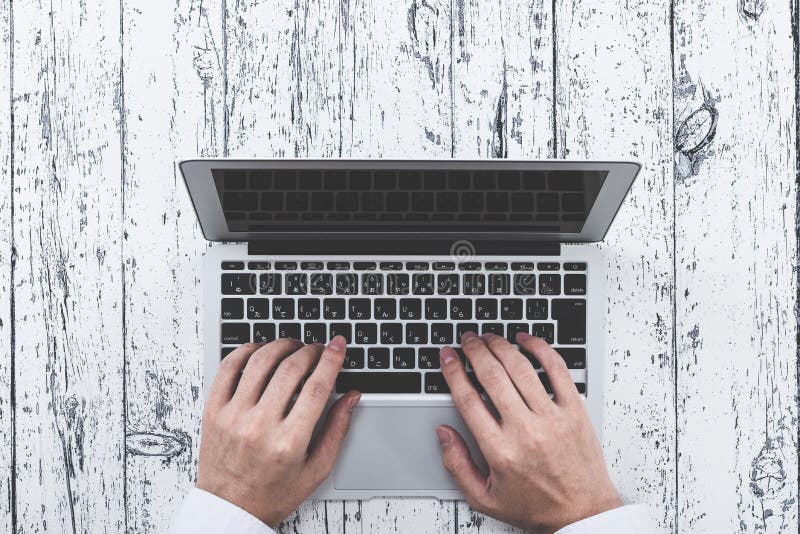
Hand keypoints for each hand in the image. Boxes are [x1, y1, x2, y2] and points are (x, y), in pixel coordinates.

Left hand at [196, 336, 359, 527]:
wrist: (230, 509)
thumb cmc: (273, 492)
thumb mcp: (316, 469)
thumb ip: (337, 429)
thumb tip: (351, 396)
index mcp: (289, 443)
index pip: (317, 387)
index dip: (331, 360)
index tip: (337, 346)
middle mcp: (259, 427)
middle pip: (291, 369)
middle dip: (310, 351)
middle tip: (318, 349)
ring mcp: (233, 416)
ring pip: (260, 362)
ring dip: (281, 345)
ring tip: (292, 347)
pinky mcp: (213, 411)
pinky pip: (228, 368)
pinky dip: (246, 351)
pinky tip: (260, 350)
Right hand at [436, 332, 621, 533]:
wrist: (583, 513)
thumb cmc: (537, 505)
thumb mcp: (485, 498)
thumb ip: (457, 465)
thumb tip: (443, 432)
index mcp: (500, 451)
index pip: (468, 399)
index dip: (453, 372)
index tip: (447, 358)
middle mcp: (525, 431)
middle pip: (492, 376)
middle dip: (474, 351)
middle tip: (467, 340)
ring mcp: (552, 418)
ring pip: (521, 368)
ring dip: (501, 346)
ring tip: (490, 337)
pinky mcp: (574, 410)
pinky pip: (557, 369)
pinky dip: (540, 348)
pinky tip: (526, 339)